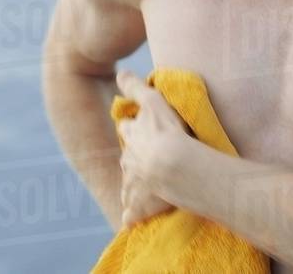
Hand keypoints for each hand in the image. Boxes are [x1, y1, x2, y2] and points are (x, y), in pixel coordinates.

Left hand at [114, 69, 190, 226]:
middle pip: (127, 157)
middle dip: (134, 158)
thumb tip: (119, 72)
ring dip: (133, 186)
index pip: (129, 128)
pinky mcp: (138, 206)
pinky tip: (133, 218)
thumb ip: (136, 87)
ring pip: (128, 185)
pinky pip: (131, 213)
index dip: (134, 128)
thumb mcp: (153, 101)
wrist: (173, 164)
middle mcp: (128, 160)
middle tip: (147, 159)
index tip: (140, 129)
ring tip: (145, 188)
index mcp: (134, 136)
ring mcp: (132, 184)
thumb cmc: (167, 131)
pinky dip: (132, 215)